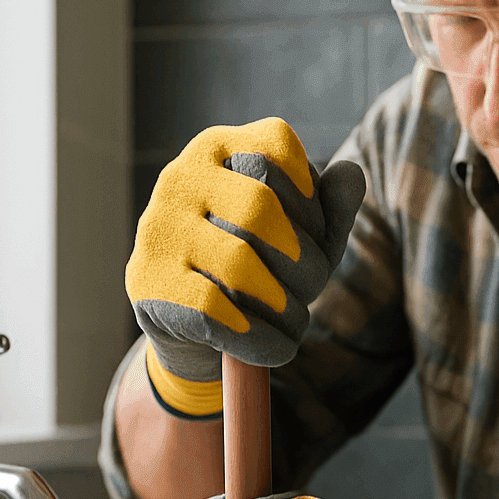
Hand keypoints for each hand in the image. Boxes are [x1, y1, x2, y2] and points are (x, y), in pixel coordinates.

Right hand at [126, 118, 366, 416]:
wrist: (194, 330)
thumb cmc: (258, 270)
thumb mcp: (304, 239)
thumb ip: (333, 208)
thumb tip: (352, 175)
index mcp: (218, 149)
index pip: (275, 149)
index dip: (311, 200)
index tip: (316, 238)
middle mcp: (179, 178)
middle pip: (259, 206)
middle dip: (303, 259)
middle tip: (313, 290)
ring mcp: (157, 228)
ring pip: (237, 262)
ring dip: (285, 305)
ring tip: (295, 323)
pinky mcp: (146, 282)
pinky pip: (213, 310)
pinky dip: (259, 337)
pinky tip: (276, 348)